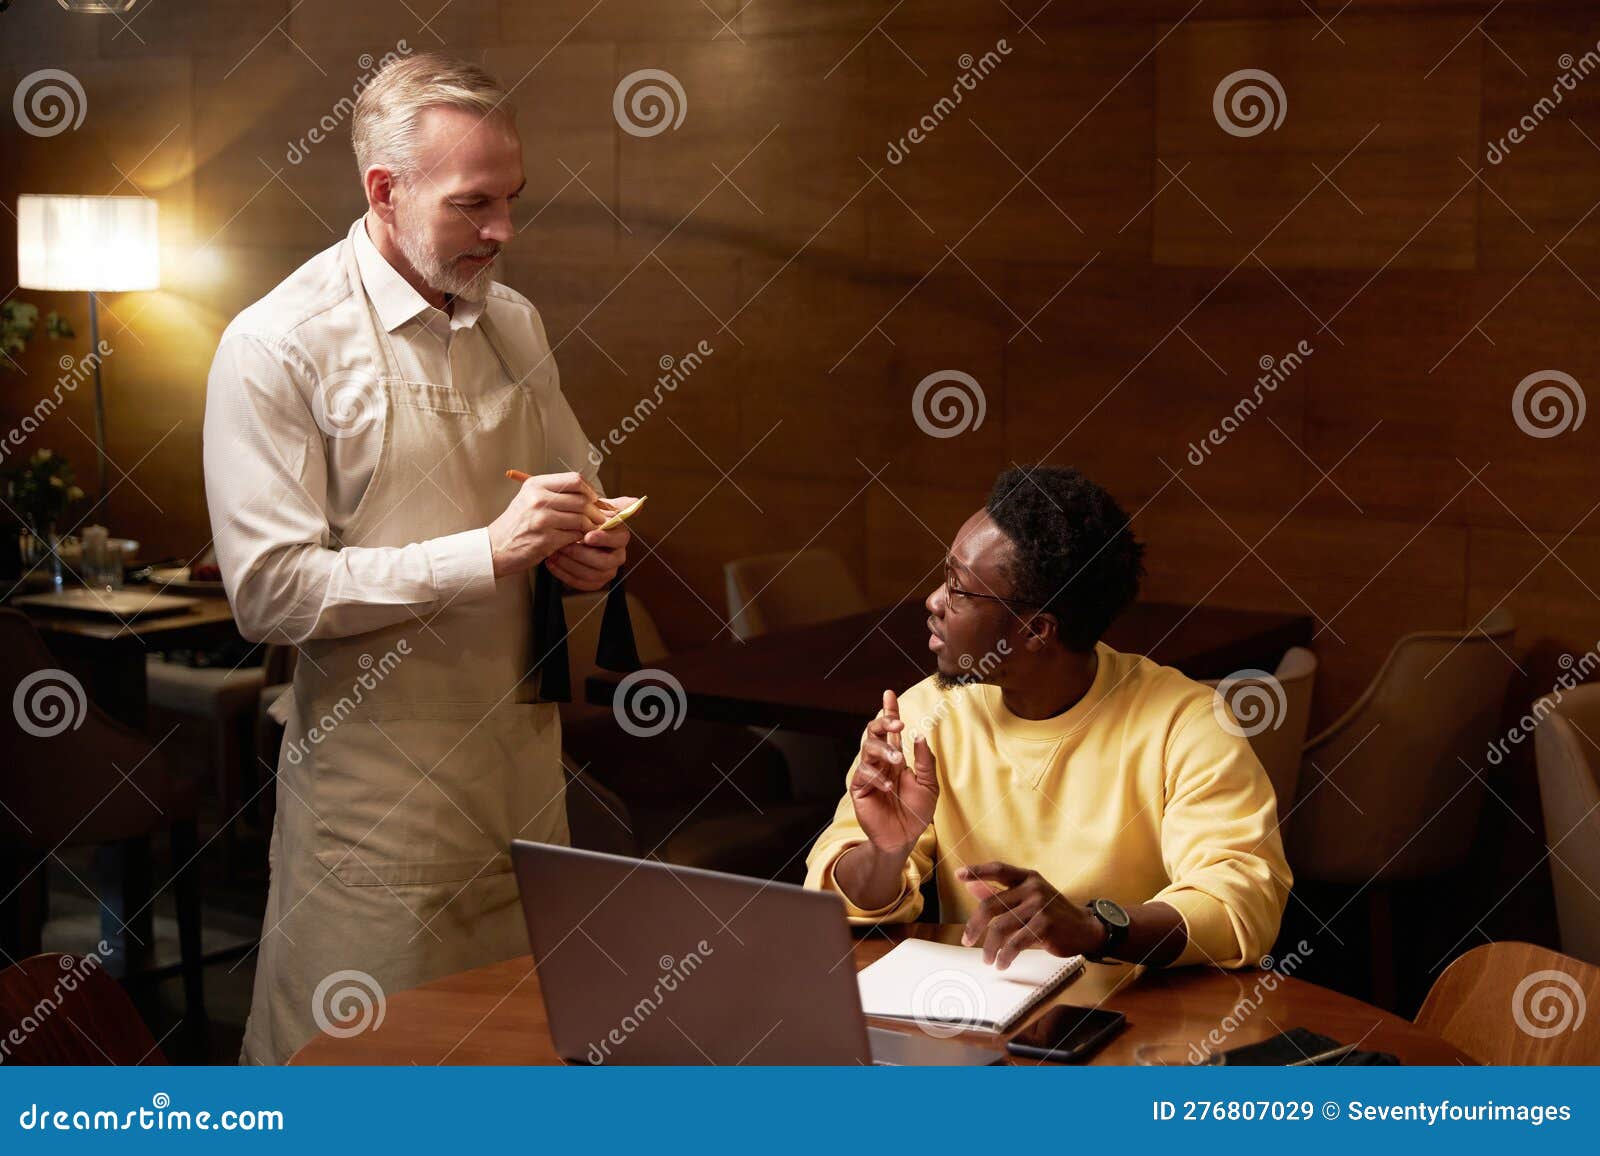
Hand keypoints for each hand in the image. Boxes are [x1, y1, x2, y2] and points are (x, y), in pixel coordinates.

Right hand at [488, 471, 605, 577]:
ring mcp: (542, 519)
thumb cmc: (516, 524)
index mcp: (536, 485)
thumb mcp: (530, 499)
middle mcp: (538, 499)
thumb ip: (556, 493)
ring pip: (581, 519)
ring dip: (589, 526)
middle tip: (597, 518)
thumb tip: (589, 495)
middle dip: (595, 511)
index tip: (593, 499)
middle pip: (582, 499)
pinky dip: (579, 538)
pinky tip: (575, 539)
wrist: (495, 547)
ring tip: (588, 530)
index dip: (589, 490)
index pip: (574, 479)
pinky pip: (575, 536)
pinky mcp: (546, 539)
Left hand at [545, 496, 636, 590]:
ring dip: (570, 565)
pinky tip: (551, 563)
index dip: (604, 539)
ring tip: (554, 553)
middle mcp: (617, 556)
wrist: (570, 532)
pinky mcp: (594, 582)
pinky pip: (580, 584)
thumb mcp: (596, 509)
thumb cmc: (584, 519)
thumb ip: (614, 505)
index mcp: (620, 537)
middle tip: (564, 546)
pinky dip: (564, 574)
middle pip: (605, 562)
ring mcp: (606, 571)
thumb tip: (638, 502)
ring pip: (591, 575)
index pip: (619, 540)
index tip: (587, 536)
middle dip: (582, 555)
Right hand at [848, 689, 937, 853]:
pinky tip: (889, 786)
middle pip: (873, 733)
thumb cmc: (917, 812)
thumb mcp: (929, 784)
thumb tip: (918, 735)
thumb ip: (925, 761)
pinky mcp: (860, 789)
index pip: (890, 731)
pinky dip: (878, 776)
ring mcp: (869, 774)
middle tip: (897, 723)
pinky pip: (864, 774)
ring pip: (868, 749)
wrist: (904, 838)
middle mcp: (880, 762)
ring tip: (898, 760)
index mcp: (895, 758)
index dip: (888, 711)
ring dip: (883, 750)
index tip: (889, 693)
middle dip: (883, 722)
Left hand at [957, 862, 1106, 969]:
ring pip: (1001, 927)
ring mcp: (1040, 905)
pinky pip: (1016, 942)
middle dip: (975, 925)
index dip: (977, 871)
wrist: (1084, 929)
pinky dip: (1005, 955)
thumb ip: (1000, 893)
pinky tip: (1002, 963)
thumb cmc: (1051, 913)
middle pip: (991, 905)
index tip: (959, 875)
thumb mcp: (1027, 898)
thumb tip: (971, 886)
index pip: (998, 870)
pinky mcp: (1045, 925)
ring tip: (987, 959)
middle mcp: (1032, 888)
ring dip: (990, 947)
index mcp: (1027, 877)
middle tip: (966, 940)